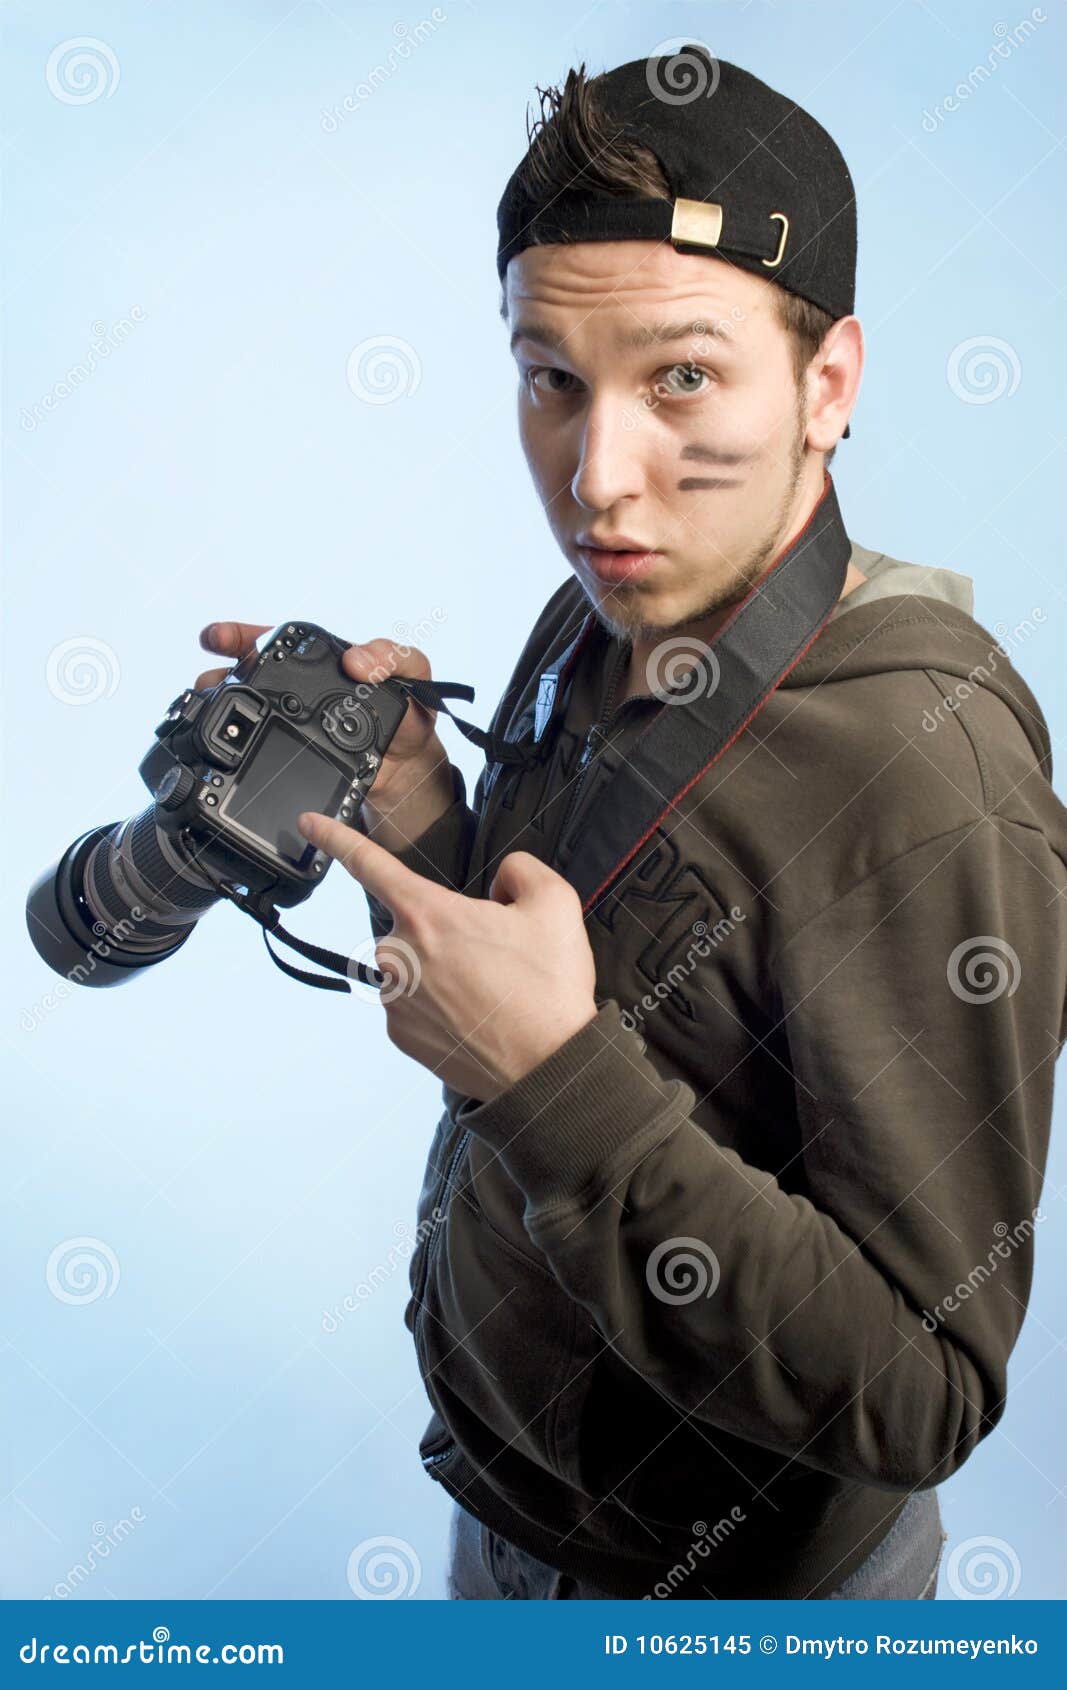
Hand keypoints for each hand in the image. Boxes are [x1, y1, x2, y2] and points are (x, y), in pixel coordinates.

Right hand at [196, 621, 449, 812]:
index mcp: (318, 662)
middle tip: (209, 681)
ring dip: (221, 707)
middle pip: (243, 674)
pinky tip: (235, 748)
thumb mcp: (413, 675)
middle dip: (217, 674)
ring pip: (243, 710)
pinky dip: (244, 746)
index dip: (240, 636)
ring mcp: (289, 724)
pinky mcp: (292, 757)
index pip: (272, 640)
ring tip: (212, 710)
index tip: (217, 637)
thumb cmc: (409, 713)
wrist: (409, 766)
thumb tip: (356, 659)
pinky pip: (262, 748)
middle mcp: (295, 690)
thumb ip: (394, 658)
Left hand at [295, 813, 598, 1102]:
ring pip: (417, 964)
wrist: (549, 1069)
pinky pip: (416, 1002)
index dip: (335, 837)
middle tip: (496, 958)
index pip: (368, 863)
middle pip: (416, 923)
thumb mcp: (554, 903)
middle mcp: (399, 954)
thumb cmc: (548, 989)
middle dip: (449, 931)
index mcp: (428, 914)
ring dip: (446, 970)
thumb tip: (500, 881)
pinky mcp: (400, 1034)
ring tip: (493, 993)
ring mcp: (396, 998)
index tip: (307, 823)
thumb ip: (519, 869)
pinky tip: (477, 1016)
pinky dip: (442, 1004)